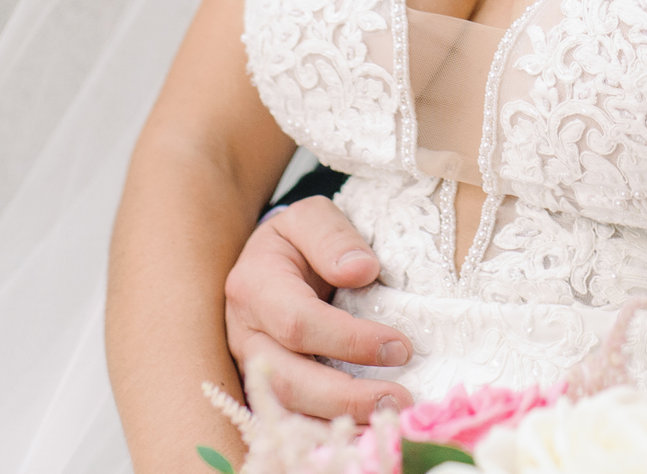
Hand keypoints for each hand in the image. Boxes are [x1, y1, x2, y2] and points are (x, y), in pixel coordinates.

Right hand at [222, 197, 414, 418]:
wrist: (269, 260)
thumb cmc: (296, 240)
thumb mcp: (311, 217)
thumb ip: (333, 237)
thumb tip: (362, 270)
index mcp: (254, 286)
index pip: (299, 322)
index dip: (350, 340)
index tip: (400, 347)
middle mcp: (246, 334)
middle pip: (288, 380)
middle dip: (344, 397)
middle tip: (399, 399)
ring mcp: (252, 367)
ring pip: (287, 409)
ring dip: (339, 421)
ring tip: (389, 419)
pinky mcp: (265, 388)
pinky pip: (292, 418)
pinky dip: (328, 429)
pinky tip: (368, 428)